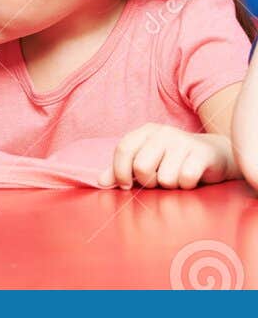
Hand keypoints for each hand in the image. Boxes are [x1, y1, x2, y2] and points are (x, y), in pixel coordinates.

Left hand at [102, 123, 234, 188]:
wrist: (215, 154)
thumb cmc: (174, 160)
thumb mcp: (147, 161)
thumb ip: (123, 170)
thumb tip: (101, 182)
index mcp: (145, 131)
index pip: (123, 149)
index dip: (120, 171)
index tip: (126, 185)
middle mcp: (163, 132)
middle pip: (141, 167)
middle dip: (148, 182)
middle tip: (158, 181)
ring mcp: (183, 141)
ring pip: (165, 177)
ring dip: (170, 185)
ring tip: (177, 178)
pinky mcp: (202, 153)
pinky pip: (186, 179)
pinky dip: (187, 185)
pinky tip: (191, 179)